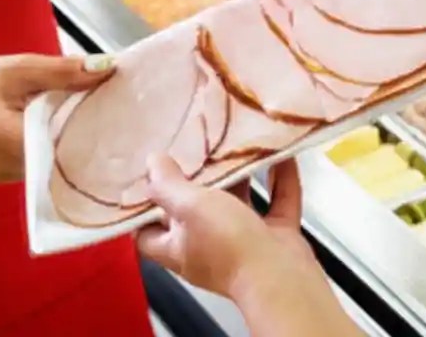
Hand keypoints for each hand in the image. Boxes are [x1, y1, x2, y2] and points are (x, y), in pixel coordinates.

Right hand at [0, 54, 113, 182]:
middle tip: (105, 117)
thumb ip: (63, 71)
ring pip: (48, 164)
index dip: (85, 129)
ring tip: (82, 123)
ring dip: (65, 145)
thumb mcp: (20, 67)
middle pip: (55, 156)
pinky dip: (51, 150)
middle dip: (80, 137)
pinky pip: (38, 167)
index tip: (109, 115)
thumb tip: (107, 68)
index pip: (55, 140)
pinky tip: (59, 133)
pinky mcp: (2, 177)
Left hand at [137, 155, 320, 297]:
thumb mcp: (189, 207)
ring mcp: (244, 244)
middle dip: (200, 182)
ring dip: (241, 178)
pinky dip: (279, 180)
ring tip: (238, 147)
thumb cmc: (229, 245)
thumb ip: (168, 186)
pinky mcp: (275, 238)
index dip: (144, 209)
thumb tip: (152, 164)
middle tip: (200, 151)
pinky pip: (277, 203)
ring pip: (240, 205)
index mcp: (178, 248)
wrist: (281, 278)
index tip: (150, 177)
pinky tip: (279, 154)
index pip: (148, 233)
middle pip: (197, 214)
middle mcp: (208, 249)